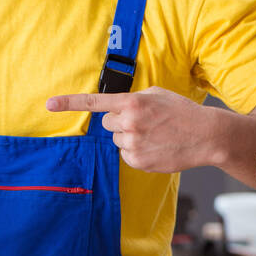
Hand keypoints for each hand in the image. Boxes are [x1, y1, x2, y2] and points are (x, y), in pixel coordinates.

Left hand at [46, 86, 220, 172]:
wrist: (207, 135)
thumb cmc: (182, 112)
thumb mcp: (157, 94)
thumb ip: (132, 98)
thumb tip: (115, 107)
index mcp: (132, 102)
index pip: (94, 103)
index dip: (69, 103)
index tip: (49, 104)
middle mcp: (129, 123)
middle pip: (107, 124)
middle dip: (120, 122)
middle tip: (144, 122)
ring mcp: (133, 144)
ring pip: (117, 140)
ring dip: (130, 137)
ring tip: (155, 135)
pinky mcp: (137, 161)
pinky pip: (126, 154)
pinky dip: (137, 151)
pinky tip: (156, 147)